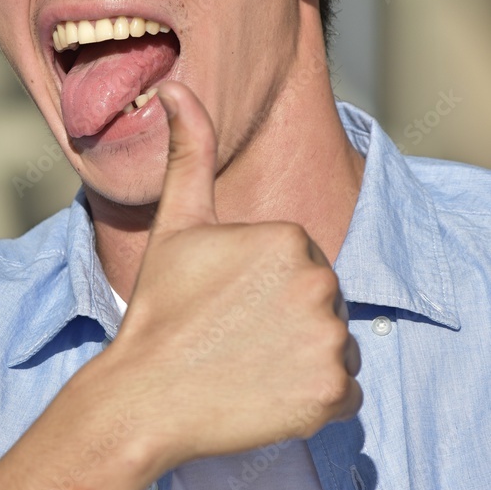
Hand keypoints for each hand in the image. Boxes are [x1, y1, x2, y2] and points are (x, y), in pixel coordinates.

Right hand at [109, 82, 361, 472]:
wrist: (145, 395)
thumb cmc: (161, 308)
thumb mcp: (177, 224)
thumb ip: (189, 152)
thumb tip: (174, 87)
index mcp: (290, 237)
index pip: (304, 266)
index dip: (268, 289)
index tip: (230, 306)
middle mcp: (321, 284)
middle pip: (325, 305)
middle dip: (291, 321)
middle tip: (238, 338)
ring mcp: (328, 341)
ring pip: (336, 347)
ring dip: (304, 361)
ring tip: (250, 367)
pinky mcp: (331, 394)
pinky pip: (345, 394)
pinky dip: (315, 402)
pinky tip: (268, 397)